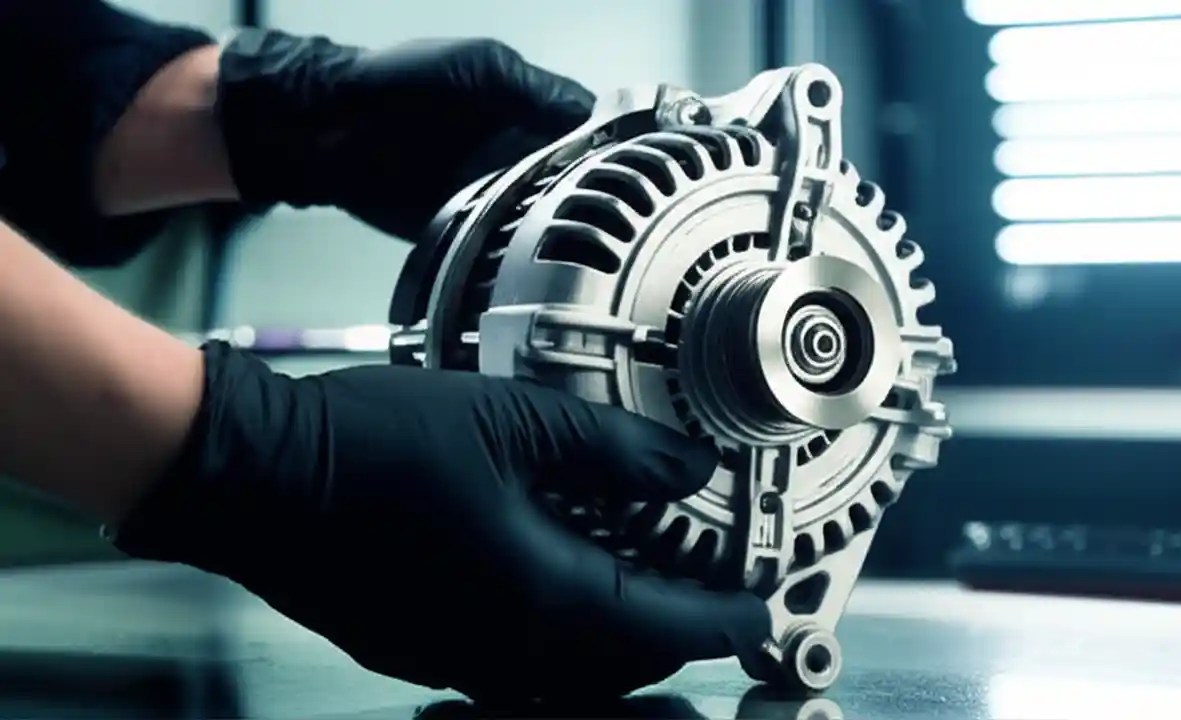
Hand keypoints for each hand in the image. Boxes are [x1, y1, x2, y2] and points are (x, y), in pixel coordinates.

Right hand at [111, 342, 769, 701]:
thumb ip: (614, 449)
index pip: (669, 627)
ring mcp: (458, 659)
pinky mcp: (421, 651)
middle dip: (679, 628)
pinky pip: (520, 663)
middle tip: (706, 577)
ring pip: (575, 673)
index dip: (728, 616)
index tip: (763, 604)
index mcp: (541, 598)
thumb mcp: (512, 421)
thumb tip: (689, 466)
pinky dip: (563, 631)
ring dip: (622, 634)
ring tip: (638, 571)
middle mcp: (507, 650)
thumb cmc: (371, 446)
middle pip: (629, 663)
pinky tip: (556, 573)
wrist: (254, 476)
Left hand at [217, 31, 594, 239]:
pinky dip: (516, 252)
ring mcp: (493, 193)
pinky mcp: (466, 227)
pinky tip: (524, 248)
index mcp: (528, 111)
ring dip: (557, 228)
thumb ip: (537, 91)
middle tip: (601, 205)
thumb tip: (593, 117)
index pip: (592, 135)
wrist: (326, 127)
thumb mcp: (477, 66)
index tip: (633, 168)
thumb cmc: (394, 81)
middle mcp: (517, 155)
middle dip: (593, 197)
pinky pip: (503, 247)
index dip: (616, 152)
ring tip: (562, 227)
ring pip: (547, 221)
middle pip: (579, 185)